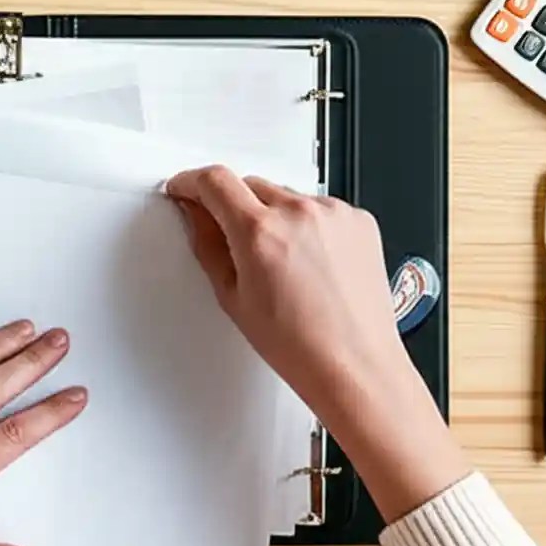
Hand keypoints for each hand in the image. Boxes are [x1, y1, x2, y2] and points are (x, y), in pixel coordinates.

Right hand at [166, 166, 465, 521]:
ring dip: (274, 216)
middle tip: (236, 244)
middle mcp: (298, 213)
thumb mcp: (233, 298)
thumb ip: (208, 245)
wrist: (354, 364)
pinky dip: (308, 225)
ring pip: (285, 195)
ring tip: (282, 265)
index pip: (214, 180)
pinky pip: (319, 208)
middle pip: (249, 185)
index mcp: (260, 233)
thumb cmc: (298, 345)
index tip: (186, 188)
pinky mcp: (359, 219)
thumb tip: (196, 216)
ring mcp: (333, 213)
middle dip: (234, 206)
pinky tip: (310, 263)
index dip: (192, 181)